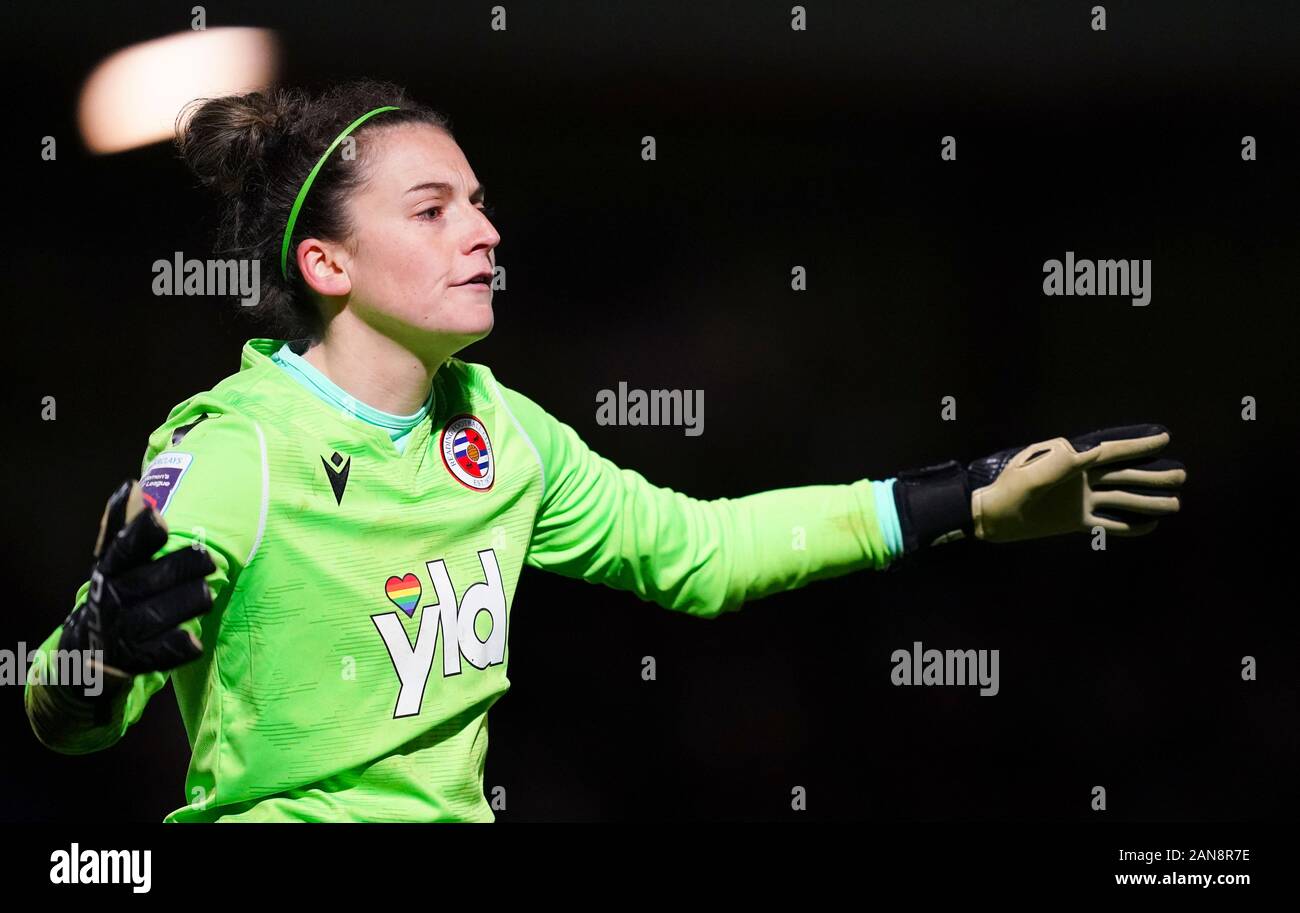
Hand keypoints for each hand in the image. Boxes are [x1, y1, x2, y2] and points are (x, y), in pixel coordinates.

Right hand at [59, 479, 216, 680]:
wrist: (87, 656)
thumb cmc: (114, 595)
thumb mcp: (112, 562)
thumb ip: (123, 526)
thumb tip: (131, 485)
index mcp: (109, 570)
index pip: (124, 548)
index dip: (141, 533)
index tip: (160, 517)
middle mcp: (112, 599)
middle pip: (151, 579)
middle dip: (183, 567)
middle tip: (209, 560)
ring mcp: (122, 632)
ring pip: (160, 614)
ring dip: (188, 601)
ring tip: (206, 594)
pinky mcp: (135, 660)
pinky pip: (162, 652)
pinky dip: (179, 646)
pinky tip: (194, 639)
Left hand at [967, 424, 1185, 542]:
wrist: (990, 516)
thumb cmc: (1006, 490)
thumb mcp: (1029, 474)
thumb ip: (1059, 463)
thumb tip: (1089, 449)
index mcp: (1072, 463)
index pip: (1111, 452)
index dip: (1137, 445)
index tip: (1164, 437)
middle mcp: (1081, 480)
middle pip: (1124, 475)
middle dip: (1153, 474)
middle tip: (1182, 475)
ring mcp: (1080, 500)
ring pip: (1122, 499)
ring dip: (1148, 501)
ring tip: (1176, 503)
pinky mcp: (1075, 520)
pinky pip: (1108, 524)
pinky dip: (1128, 526)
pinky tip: (1149, 526)